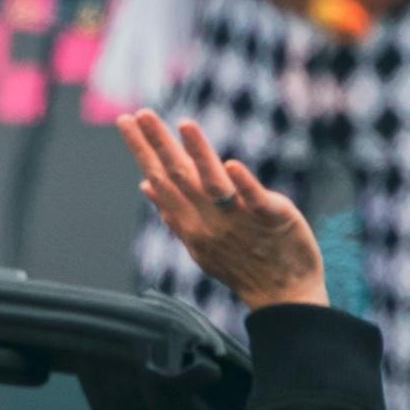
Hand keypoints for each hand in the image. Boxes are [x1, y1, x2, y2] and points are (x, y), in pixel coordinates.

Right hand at [123, 105, 322, 305]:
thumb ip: (173, 213)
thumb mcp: (200, 242)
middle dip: (157, 144)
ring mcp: (237, 218)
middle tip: (139, 115)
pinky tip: (231, 164)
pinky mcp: (270, 216)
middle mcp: (208, 219)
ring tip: (183, 125)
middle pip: (177, 176)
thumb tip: (145, 187)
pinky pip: (253, 198)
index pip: (159, 179)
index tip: (126, 121)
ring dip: (196, 153)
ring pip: (211, 182)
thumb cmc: (242, 264)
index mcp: (190, 222)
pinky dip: (242, 182)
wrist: (283, 295)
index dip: (141, 150)